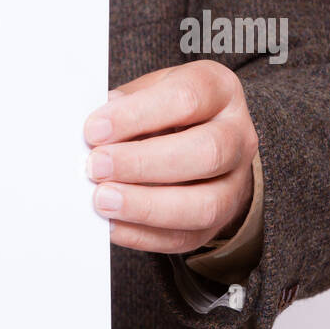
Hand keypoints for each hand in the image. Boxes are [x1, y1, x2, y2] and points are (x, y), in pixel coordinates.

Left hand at [83, 60, 257, 253]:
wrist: (196, 141)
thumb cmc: (163, 111)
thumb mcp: (146, 92)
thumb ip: (122, 106)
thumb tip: (91, 135)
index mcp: (218, 91)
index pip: (187, 98)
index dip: (137, 115)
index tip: (94, 130)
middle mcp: (237, 136)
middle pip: (206, 152)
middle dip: (143, 163)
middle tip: (97, 167)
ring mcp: (234, 183)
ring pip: (205, 204)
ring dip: (146, 206)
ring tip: (102, 200)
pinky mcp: (218, 220)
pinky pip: (186, 237)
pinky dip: (143, 234)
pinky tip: (111, 225)